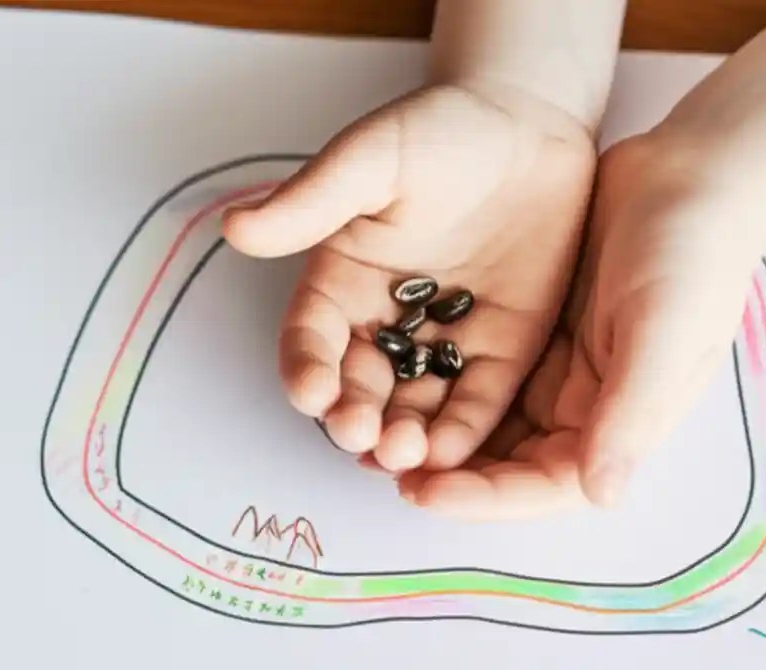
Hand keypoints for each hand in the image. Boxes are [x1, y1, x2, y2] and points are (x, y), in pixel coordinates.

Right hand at [222, 82, 595, 473]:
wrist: (530, 119)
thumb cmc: (439, 130)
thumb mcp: (369, 159)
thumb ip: (310, 201)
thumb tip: (236, 229)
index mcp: (343, 281)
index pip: (313, 337)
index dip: (306, 367)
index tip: (310, 392)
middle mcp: (387, 320)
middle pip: (360, 384)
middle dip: (354, 416)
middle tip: (361, 436)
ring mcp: (445, 339)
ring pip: (415, 403)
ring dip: (403, 437)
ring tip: (405, 455)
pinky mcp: (503, 347)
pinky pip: (479, 397)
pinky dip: (462, 429)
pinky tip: (452, 452)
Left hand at [396, 132, 765, 518]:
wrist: (690, 173)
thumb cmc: (691, 254)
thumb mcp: (664, 331)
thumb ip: (631, 411)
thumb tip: (601, 496)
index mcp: (619, 423)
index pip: (544, 486)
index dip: (485, 498)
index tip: (424, 493)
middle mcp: (583, 408)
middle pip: (505, 464)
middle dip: (446, 474)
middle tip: (379, 464)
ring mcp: (555, 370)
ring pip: (483, 422)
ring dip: (433, 432)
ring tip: (370, 431)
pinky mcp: (531, 330)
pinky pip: (475, 369)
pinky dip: (437, 378)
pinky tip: (389, 374)